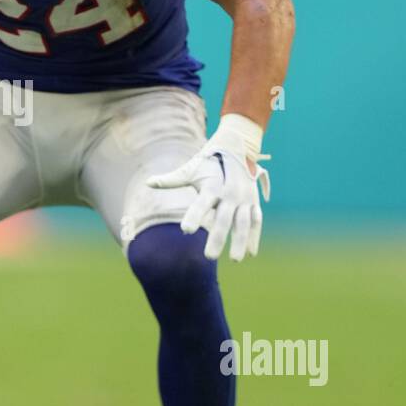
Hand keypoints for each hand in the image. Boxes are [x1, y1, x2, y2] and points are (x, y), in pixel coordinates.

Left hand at [146, 118, 270, 261]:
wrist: (236, 145)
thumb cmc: (207, 162)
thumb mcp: (190, 169)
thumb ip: (171, 179)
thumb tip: (149, 182)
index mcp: (212, 187)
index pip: (201, 204)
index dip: (194, 216)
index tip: (185, 231)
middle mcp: (230, 193)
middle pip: (224, 219)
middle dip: (218, 238)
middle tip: (209, 257)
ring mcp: (244, 198)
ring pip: (243, 222)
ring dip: (240, 241)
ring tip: (236, 260)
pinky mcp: (253, 201)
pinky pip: (256, 220)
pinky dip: (255, 235)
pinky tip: (252, 252)